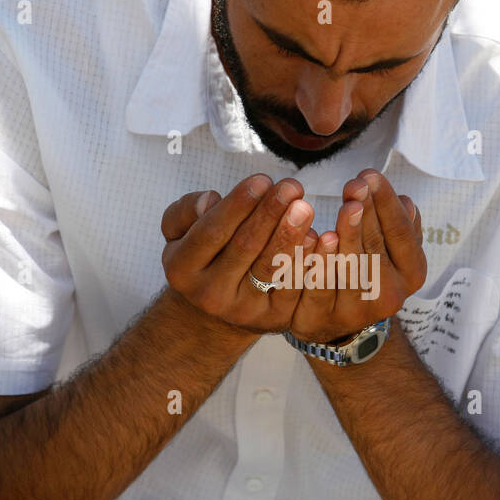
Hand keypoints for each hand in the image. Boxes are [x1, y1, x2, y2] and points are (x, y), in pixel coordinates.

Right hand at [161, 173, 318, 333]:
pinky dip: (307, 262)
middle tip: (291, 187)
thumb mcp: (180, 231)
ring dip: (290, 235)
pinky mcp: (273, 320)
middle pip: (244, 248)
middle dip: (270, 214)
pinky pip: (293, 289)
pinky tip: (318, 238)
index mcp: (182, 269)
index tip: (262, 179)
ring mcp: (242, 311)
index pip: (211, 232)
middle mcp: (209, 294)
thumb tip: (210, 200)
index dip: (238, 205)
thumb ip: (186, 211)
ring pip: (270, 268)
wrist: (218, 306)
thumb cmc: (204, 253)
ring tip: (304, 207)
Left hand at [287, 168, 425, 343]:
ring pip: (351, 269)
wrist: (339, 323)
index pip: (401, 232)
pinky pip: (318, 289)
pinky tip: (311, 237)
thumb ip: (396, 223)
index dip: (386, 203)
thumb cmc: (366, 268)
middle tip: (355, 184)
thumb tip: (405, 202)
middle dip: (365, 212)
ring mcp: (357, 312)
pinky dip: (317, 262)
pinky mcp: (322, 320)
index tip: (370, 175)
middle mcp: (391, 296)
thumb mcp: (390, 246)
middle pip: (376, 247)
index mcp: (412, 272)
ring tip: (345, 206)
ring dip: (348, 235)